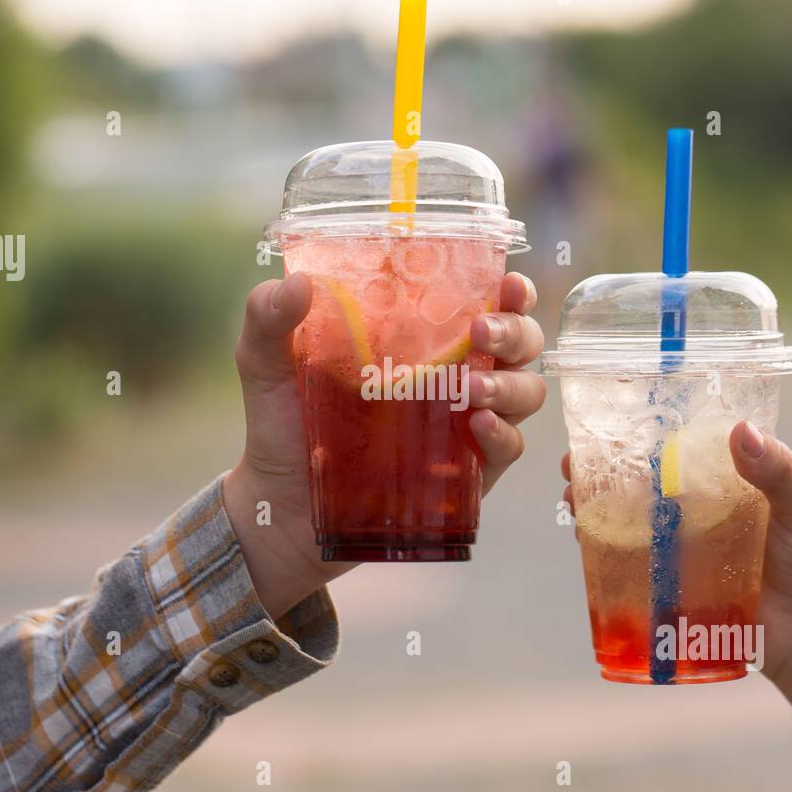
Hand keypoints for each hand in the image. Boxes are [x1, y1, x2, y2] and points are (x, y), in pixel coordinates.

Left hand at [225, 270, 546, 618]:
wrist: (279, 509)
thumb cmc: (282, 427)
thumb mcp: (265, 364)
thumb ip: (269, 317)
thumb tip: (298, 283)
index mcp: (423, 338)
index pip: (483, 301)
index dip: (509, 290)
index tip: (506, 282)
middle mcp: (455, 376)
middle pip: (521, 343)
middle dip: (515, 331)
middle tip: (480, 332)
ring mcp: (465, 426)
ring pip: (526, 394)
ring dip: (510, 385)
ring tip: (472, 390)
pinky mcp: (465, 475)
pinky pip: (507, 450)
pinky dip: (502, 436)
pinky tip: (477, 426)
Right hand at [558, 421, 791, 684]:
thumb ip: (778, 469)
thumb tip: (740, 431)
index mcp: (726, 485)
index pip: (678, 451)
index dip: (642, 436)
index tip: (608, 424)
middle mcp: (698, 515)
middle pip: (641, 486)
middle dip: (601, 472)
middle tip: (573, 466)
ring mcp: (682, 554)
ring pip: (629, 525)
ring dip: (595, 511)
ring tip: (573, 502)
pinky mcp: (673, 591)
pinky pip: (632, 571)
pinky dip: (604, 556)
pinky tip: (585, 544)